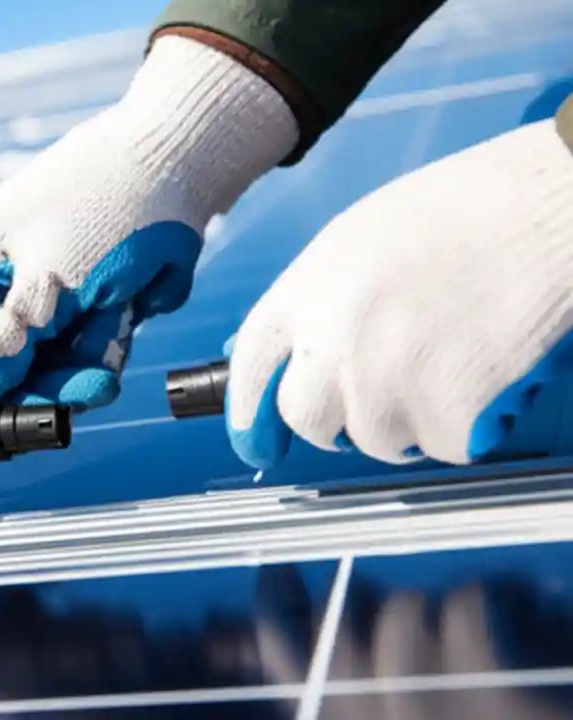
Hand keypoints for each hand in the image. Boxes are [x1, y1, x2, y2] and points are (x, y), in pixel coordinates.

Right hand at [0, 36, 296, 411]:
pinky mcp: (98, 285)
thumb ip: (10, 333)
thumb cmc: (112, 204)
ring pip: (59, 351)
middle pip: (13, 357)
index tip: (13, 416)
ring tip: (123, 320)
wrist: (186, 148)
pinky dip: (117, 329)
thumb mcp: (55, 273)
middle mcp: (9, 272)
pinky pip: (97, 331)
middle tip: (92, 383)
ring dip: (91, 351)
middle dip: (53, 374)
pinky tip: (142, 297)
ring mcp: (54, 278)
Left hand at [227, 120, 572, 468]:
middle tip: (381, 404)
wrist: (549, 206)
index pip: (250, 370)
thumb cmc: (466, 213)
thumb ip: (321, 300)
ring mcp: (385, 380)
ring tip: (456, 358)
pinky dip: (470, 425)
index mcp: (305, 289)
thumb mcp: (362, 241)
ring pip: (380, 439)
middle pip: (307, 420)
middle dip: (337, 425)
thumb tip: (297, 355)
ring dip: (415, 419)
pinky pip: (445, 446)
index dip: (249, 415)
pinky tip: (491, 370)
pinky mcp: (445, 412)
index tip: (258, 443)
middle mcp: (331, 340)